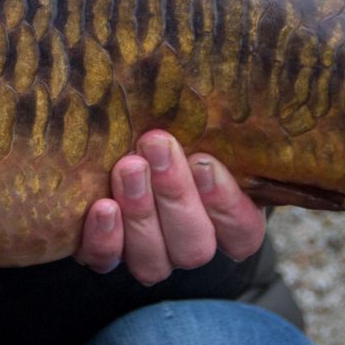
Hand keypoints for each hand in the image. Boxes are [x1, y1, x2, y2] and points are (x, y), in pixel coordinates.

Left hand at [76, 130, 265, 283]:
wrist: (116, 141)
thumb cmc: (175, 130)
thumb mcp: (199, 128)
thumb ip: (211, 125)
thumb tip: (229, 83)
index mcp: (228, 220)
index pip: (242, 231)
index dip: (225, 203)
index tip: (203, 161)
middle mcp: (189, 244)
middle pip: (195, 245)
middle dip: (175, 194)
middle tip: (156, 146)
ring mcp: (149, 255)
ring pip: (154, 260)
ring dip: (141, 211)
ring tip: (128, 167)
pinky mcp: (107, 254)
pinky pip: (106, 261)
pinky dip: (105, 238)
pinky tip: (102, 207)